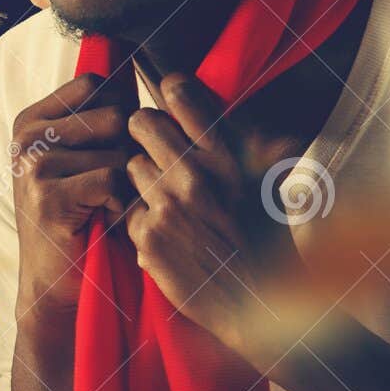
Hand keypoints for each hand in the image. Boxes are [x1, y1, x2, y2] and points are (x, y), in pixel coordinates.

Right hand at [9, 73, 132, 316]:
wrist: (54, 280)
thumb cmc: (79, 215)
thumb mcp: (78, 158)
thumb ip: (95, 117)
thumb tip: (133, 68)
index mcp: (31, 119)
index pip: (96, 83)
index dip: (121, 111)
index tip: (114, 147)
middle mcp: (26, 136)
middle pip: (115, 116)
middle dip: (128, 152)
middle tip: (113, 186)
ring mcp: (33, 164)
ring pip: (118, 150)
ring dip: (126, 183)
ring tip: (106, 204)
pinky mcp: (47, 195)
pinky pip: (112, 180)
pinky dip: (120, 204)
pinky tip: (104, 219)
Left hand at [123, 74, 310, 370]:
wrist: (257, 301)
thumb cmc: (261, 236)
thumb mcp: (259, 178)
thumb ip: (230, 140)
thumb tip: (193, 100)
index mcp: (228, 154)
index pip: (181, 93)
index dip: (169, 90)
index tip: (167, 94)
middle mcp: (196, 174)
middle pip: (140, 122)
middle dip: (144, 133)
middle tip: (155, 150)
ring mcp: (169, 205)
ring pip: (130, 166)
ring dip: (142, 181)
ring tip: (169, 202)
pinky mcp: (149, 236)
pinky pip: (128, 211)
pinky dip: (141, 222)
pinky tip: (166, 236)